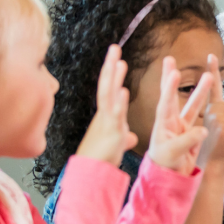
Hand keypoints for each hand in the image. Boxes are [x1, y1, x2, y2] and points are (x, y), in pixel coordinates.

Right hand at [76, 45, 137, 165]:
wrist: (92, 175)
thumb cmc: (102, 160)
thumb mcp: (117, 145)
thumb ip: (124, 137)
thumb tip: (131, 136)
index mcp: (106, 116)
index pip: (109, 89)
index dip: (112, 74)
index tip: (117, 59)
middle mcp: (105, 116)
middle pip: (106, 86)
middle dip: (110, 67)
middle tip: (114, 48)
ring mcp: (107, 123)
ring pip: (109, 96)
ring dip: (114, 79)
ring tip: (119, 61)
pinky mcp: (112, 133)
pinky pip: (116, 116)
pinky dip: (119, 103)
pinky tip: (124, 91)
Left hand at [147, 57, 211, 174]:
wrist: (170, 179)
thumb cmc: (166, 166)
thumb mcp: (173, 153)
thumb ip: (187, 140)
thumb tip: (204, 130)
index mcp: (163, 124)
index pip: (166, 101)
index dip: (169, 87)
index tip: (172, 72)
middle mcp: (172, 121)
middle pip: (173, 95)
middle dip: (172, 78)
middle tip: (171, 59)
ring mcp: (182, 127)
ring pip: (193, 104)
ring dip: (201, 90)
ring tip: (210, 76)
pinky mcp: (192, 134)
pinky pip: (203, 118)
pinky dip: (210, 109)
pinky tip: (220, 102)